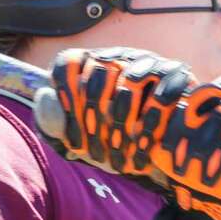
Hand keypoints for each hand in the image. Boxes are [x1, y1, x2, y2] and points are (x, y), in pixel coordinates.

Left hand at [33, 47, 194, 175]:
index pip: (67, 63)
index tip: (70, 135)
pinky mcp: (177, 76)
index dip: (65, 98)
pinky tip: (141, 156)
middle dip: (93, 120)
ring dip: (120, 128)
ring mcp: (148, 61)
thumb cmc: (112, 143)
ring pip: (129, 84)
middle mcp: (117, 57)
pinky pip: (161, 98)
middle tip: (92, 154)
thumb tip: (44, 96)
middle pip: (98, 72)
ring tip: (117, 162)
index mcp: (88, 66)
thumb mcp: (76, 138)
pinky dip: (149, 131)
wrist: (159, 156)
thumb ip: (52, 122)